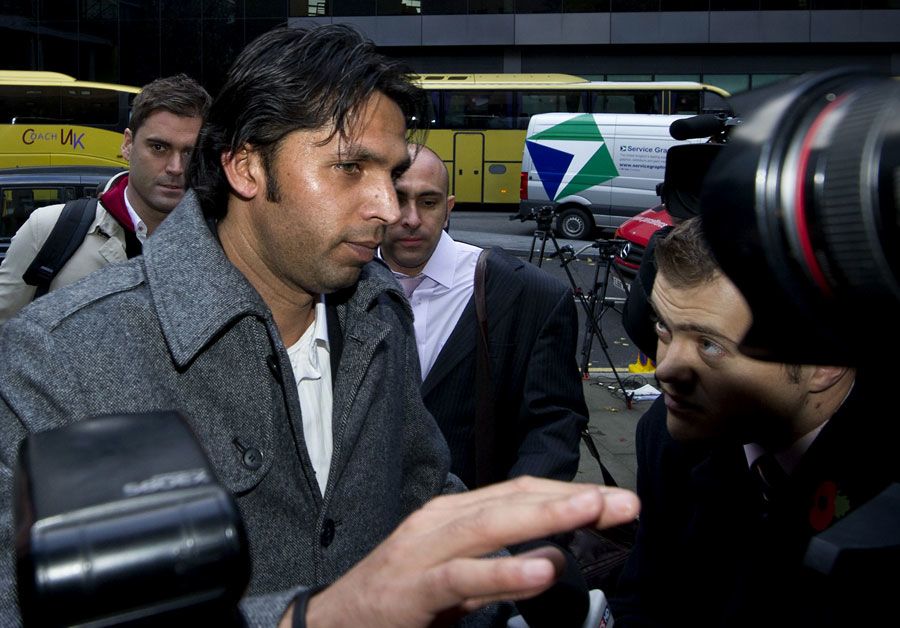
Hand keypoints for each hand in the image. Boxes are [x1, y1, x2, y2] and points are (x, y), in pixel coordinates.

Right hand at [298, 476, 638, 627]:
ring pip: (493, 526)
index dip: (571, 493)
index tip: (617, 501)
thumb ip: (506, 566)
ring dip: (548, 517)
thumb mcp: (462, 576)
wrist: (338, 621)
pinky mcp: (415, 587)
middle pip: (516, 500)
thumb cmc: (404, 596)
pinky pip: (465, 577)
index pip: (522, 492)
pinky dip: (505, 571)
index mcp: (456, 513)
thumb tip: (557, 555)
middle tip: (627, 504)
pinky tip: (542, 569)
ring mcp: (426, 549)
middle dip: (574, 500)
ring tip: (594, 512)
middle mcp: (442, 519)